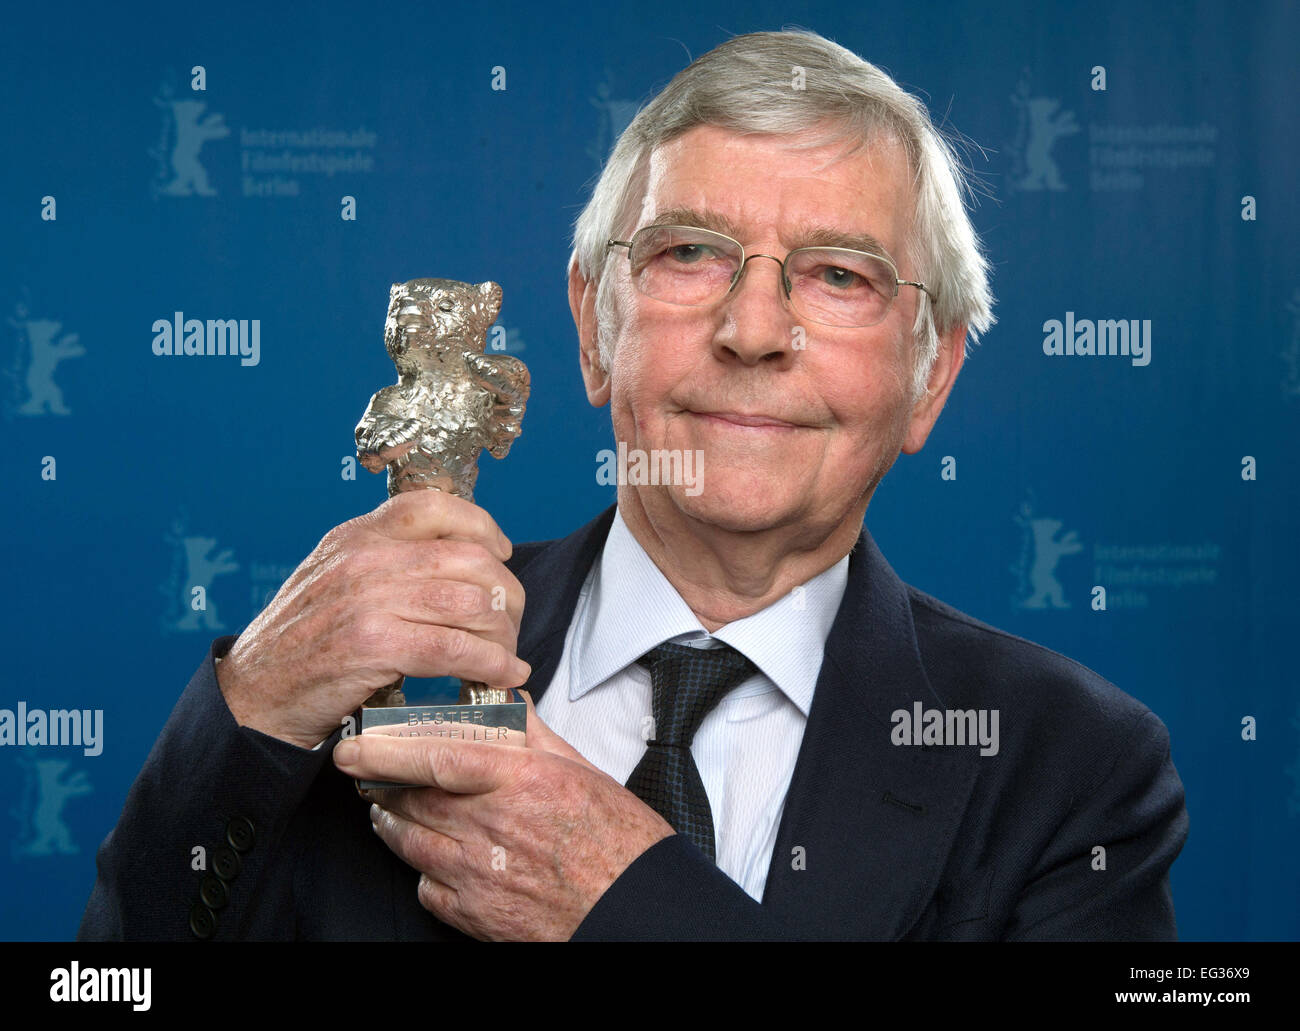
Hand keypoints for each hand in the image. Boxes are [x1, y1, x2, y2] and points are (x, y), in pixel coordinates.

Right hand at [217, 490, 530, 748]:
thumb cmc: (299, 647)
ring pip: (471, 603)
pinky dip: (491, 664)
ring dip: (503, 634)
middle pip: (469, 559)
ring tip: (508, 654)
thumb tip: (452, 560)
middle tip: (511, 622)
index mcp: (356, 536)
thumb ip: (384, 563)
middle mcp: (364, 558)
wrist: (252, 698)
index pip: (435, 506)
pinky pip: (455, 648)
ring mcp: (367, 599)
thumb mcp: (334, 582)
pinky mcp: (373, 644)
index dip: (482, 527)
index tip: (502, 552)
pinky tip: (502, 674)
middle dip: (506, 593)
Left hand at [334, 691, 674, 940]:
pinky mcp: (476, 914)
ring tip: (390, 808)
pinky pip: (426, 888)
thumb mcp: (579, 770)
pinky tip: (431, 857)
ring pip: (409, 843)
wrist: (633, 907)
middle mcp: (492, 826)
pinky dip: (421, 870)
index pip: (436, 758)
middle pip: (412, 800)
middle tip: (369, 771)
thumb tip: (508, 702)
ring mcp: (478, 874)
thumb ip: (534, 733)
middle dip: (382, 785)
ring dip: (392, 822)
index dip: (387, 752)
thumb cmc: (617, 841)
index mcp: (519, 781)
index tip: (356, 746)